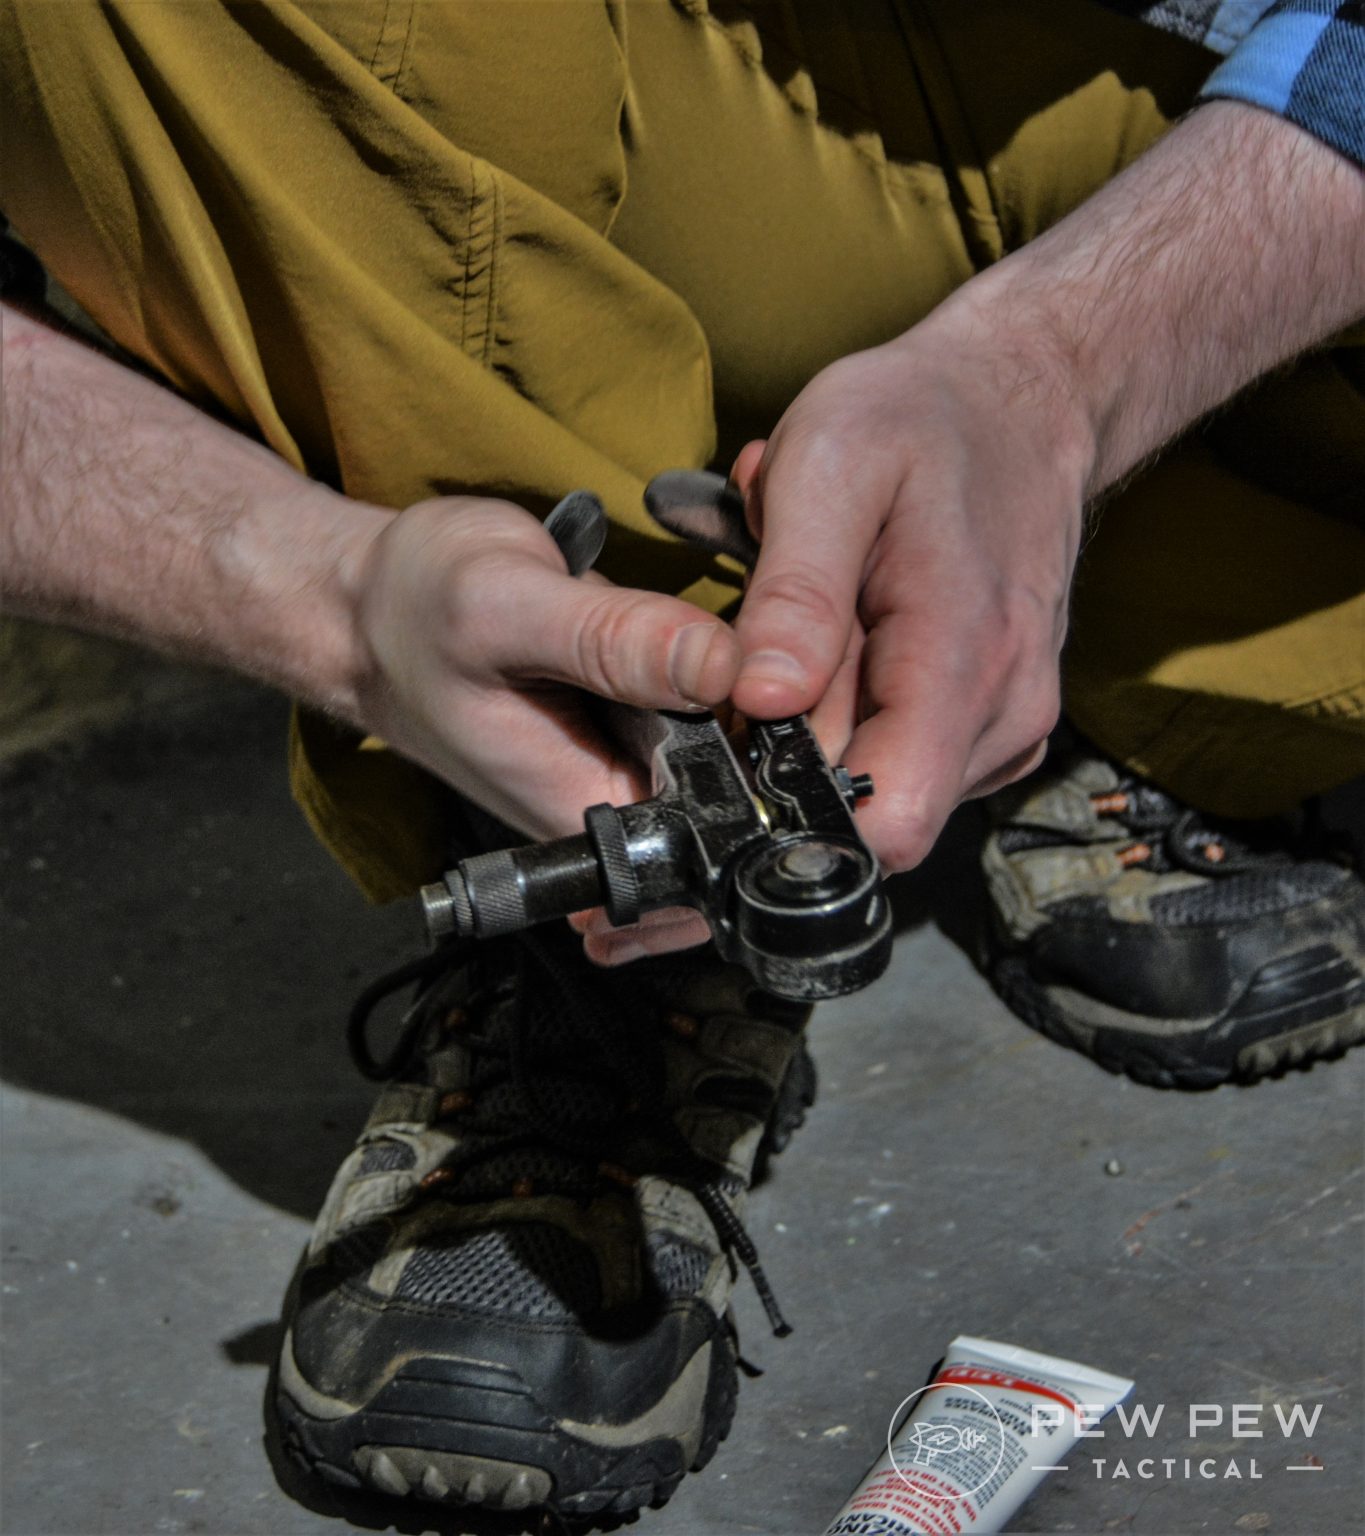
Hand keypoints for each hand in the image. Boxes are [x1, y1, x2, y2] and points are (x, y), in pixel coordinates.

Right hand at [349, 495, 739, 840]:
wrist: (372, 605)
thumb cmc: (414, 612)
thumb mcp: (505, 607)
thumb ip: (612, 640)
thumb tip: (722, 665)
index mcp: (587, 818)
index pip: (723, 838)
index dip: (772, 773)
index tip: (783, 696)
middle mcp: (618, 815)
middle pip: (745, 798)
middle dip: (773, 730)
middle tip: (765, 651)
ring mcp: (630, 777)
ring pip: (738, 758)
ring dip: (756, 702)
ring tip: (732, 640)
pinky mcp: (637, 739)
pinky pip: (712, 723)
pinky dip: (729, 683)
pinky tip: (714, 642)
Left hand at [730, 285, 1093, 872]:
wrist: (1017, 401)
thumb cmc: (920, 421)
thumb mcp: (831, 466)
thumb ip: (795, 592)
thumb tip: (759, 702)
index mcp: (964, 664)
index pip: (888, 825)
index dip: (795, 807)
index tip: (744, 739)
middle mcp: (1003, 715)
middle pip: (869, 812)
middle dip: (795, 751)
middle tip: (775, 645)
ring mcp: (1007, 725)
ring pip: (881, 789)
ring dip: (825, 727)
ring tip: (821, 628)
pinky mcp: (995, 724)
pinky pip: (905, 759)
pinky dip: (860, 714)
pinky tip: (855, 641)